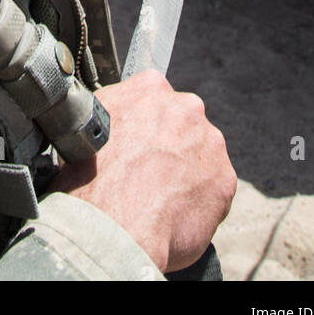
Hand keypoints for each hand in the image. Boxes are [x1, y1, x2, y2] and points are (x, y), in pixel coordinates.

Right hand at [48, 70, 236, 272]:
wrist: (112, 227)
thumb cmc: (92, 181)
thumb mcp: (88, 125)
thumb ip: (115, 112)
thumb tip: (118, 119)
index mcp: (151, 87)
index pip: (154, 99)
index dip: (145, 125)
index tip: (138, 144)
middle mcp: (186, 107)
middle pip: (182, 124)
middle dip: (170, 145)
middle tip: (148, 173)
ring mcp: (210, 142)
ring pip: (200, 155)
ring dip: (187, 172)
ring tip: (160, 198)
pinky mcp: (225, 178)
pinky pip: (213, 189)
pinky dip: (199, 202)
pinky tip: (174, 215)